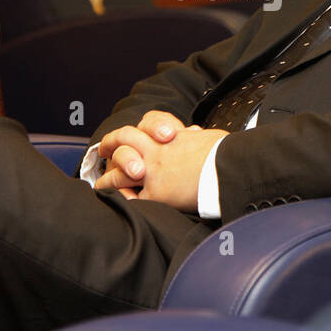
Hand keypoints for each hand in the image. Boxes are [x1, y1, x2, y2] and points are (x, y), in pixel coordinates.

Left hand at [96, 119, 228, 213]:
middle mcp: (156, 150)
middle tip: (103, 151)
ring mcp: (153, 171)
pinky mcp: (157, 194)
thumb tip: (192, 133)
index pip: (144, 126)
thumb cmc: (224, 154)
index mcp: (169, 136)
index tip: (123, 135)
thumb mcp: (208, 138)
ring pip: (119, 171)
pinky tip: (120, 203)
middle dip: (110, 144)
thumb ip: (194, 137)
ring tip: (101, 184)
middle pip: (124, 141)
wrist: (229, 169)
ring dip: (108, 178)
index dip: (133, 129)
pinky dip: (124, 200)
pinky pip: (132, 198)